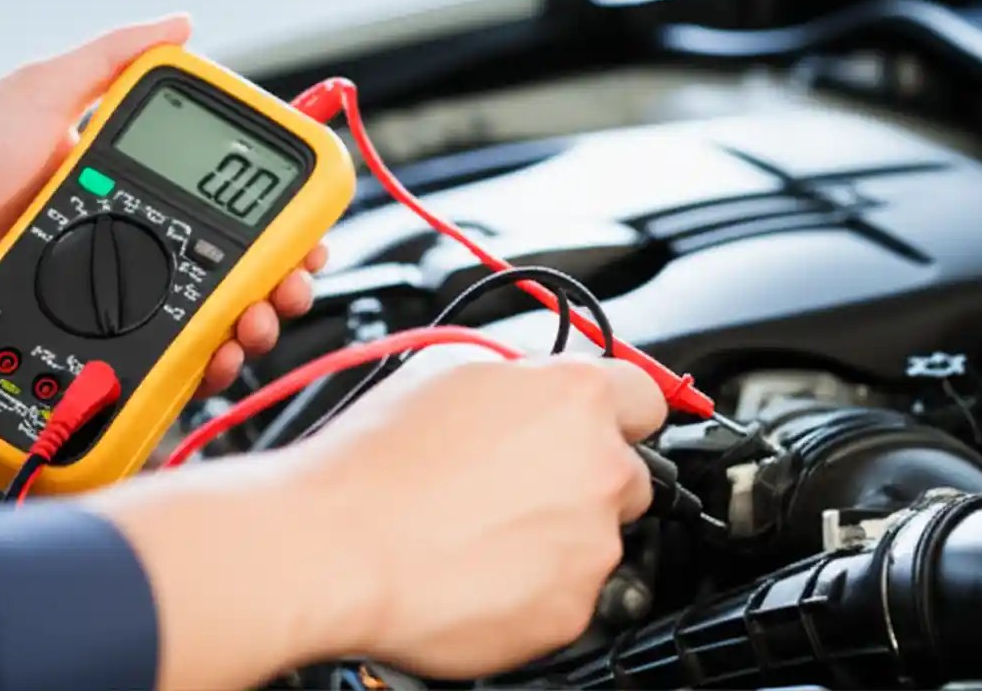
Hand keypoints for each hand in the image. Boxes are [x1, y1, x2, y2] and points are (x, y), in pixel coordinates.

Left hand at [0, 16, 325, 395]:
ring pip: (217, 329)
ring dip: (255, 332)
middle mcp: (139, 253)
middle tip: (288, 288)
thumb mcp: (38, 95)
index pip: (235, 213)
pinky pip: (168, 372)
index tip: (304, 239)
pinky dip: (205, 373)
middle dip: (283, 286)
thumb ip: (110, 60)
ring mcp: (121, 307)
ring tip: (251, 326)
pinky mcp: (99, 353)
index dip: (282, 229)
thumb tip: (181, 24)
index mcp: (139, 194)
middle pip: (241, 278)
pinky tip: (215, 360)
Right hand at [89, 356, 664, 688]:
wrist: (335, 548)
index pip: (647, 397)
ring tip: (479, 532)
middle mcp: (601, 468)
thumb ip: (521, 377)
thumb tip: (537, 385)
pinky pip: (569, 593)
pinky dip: (535, 588)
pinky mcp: (572, 610)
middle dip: (583, 477)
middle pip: (626, 472)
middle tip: (515, 486)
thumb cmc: (377, 460)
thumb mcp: (451, 370)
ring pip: (596, 537)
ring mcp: (591, 545)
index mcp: (578, 397)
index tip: (602, 427)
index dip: (617, 412)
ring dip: (557, 535)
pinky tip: (478, 570)